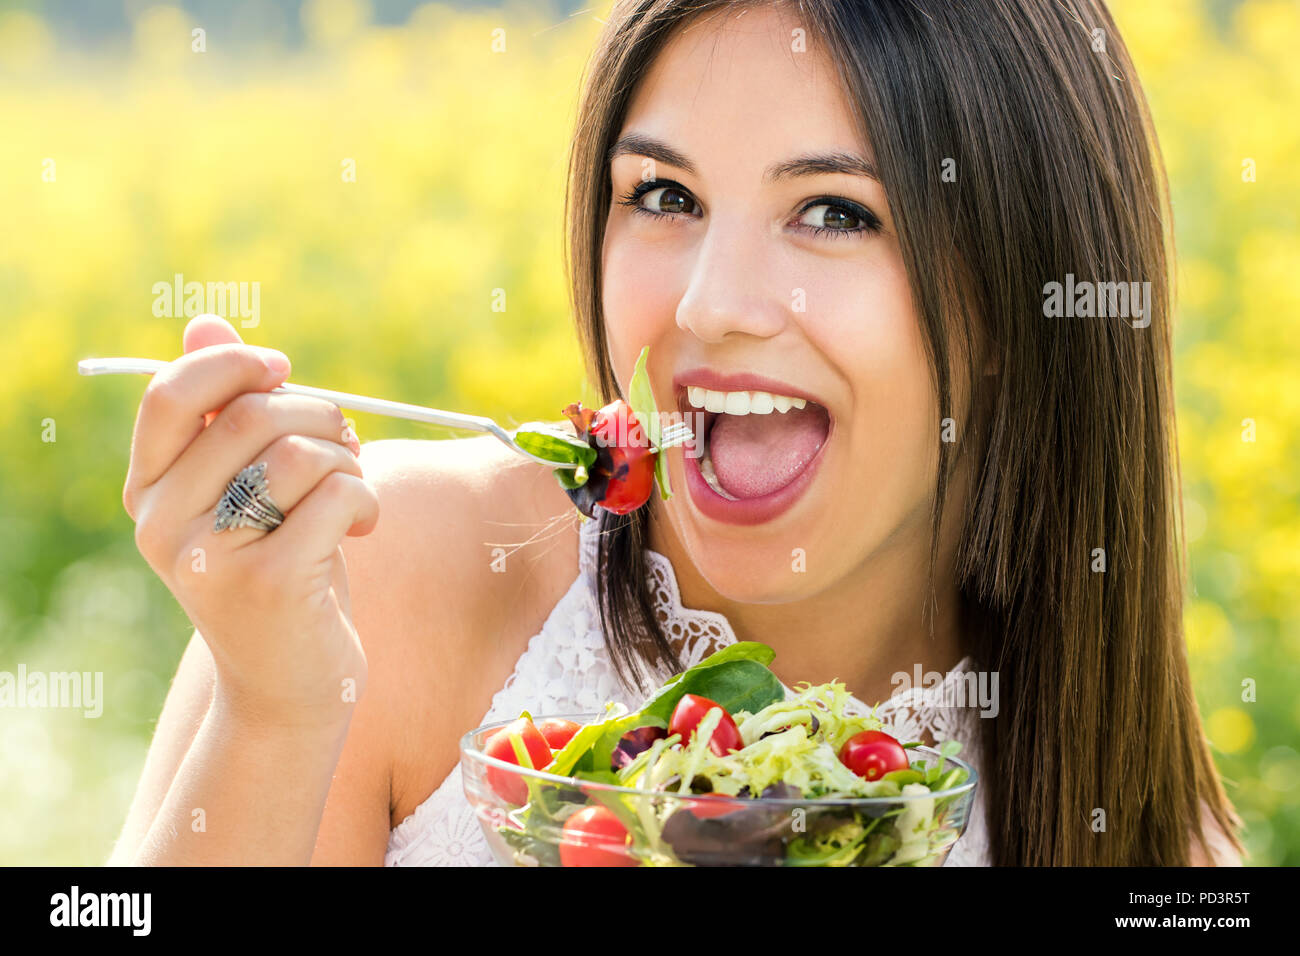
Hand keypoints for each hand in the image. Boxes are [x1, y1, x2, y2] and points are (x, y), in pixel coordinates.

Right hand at [123, 315, 378, 728]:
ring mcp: (213, 558)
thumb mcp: (245, 491)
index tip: (283, 369)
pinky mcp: (272, 583)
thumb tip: (205, 323)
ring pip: (298, 453)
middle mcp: (164, 525)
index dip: (234, 365)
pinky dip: (367, 499)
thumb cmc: (278, 569)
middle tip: (346, 441)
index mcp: (149, 493)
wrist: (289, 685)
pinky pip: (337, 496)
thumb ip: (223, 413)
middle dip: (318, 414)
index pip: (171, 395)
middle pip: (251, 415)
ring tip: (355, 486)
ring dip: (346, 457)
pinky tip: (365, 528)